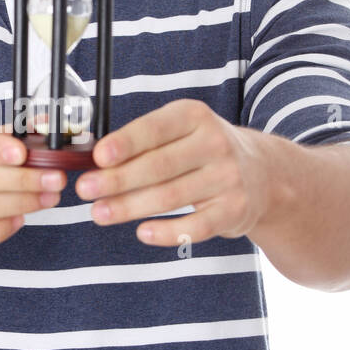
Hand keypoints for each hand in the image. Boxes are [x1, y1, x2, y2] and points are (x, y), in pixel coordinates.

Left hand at [74, 99, 271, 246]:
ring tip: (100, 213)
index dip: (126, 143)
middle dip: (117, 180)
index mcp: (195, 116)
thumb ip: (143, 143)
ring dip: (130, 207)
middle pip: (158, 166)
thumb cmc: (204, 150)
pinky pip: (195, 226)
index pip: (155, 128)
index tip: (98, 157)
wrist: (263, 172)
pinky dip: (166, 231)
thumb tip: (95, 163)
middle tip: (85, 189)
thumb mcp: (180, 131)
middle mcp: (215, 143)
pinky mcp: (234, 209)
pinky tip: (142, 232)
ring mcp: (227, 178)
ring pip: (170, 196)